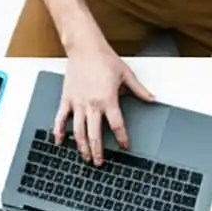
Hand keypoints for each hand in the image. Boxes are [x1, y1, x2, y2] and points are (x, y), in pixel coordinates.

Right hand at [58, 38, 154, 165]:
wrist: (84, 47)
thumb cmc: (104, 59)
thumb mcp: (126, 74)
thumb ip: (139, 90)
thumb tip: (152, 99)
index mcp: (108, 100)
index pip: (117, 125)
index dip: (122, 138)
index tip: (124, 147)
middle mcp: (92, 104)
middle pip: (95, 134)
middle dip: (98, 151)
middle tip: (100, 163)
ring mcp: (77, 103)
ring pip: (78, 131)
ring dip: (82, 147)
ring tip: (85, 157)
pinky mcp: (66, 99)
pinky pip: (61, 119)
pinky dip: (59, 131)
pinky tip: (59, 142)